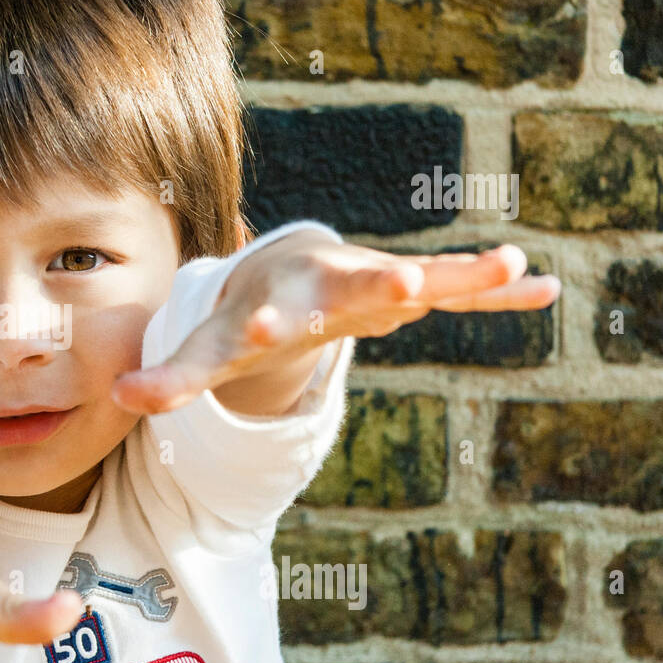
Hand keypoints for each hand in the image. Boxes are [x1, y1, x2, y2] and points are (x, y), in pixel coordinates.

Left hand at [111, 236, 559, 415]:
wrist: (288, 265)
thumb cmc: (248, 314)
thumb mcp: (210, 350)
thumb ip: (170, 378)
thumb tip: (118, 399)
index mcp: (275, 300)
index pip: (263, 315)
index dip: (259, 323)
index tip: (258, 325)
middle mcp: (329, 283)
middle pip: (351, 284)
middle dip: (373, 283)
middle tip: (399, 281)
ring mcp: (377, 282)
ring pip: (421, 277)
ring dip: (461, 274)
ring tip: (509, 264)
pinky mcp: (414, 289)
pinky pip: (458, 293)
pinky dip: (496, 292)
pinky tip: (544, 287)